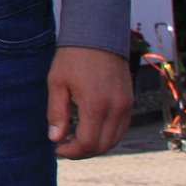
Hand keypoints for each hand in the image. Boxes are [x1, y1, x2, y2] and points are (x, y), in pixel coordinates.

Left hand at [46, 44, 131, 158]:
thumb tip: (55, 138)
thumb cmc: (73, 57)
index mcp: (96, 104)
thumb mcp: (57, 83)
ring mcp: (126, 105)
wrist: (98, 34)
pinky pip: (121, 128)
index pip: (88, 143)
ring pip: (115, 140)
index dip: (71, 151)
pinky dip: (106, 134)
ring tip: (74, 138)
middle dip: (82, 151)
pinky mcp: (130, 101)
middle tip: (64, 145)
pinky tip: (89, 127)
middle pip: (104, 146)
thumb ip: (56, 113)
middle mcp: (116, 108)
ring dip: (96, 145)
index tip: (57, 147)